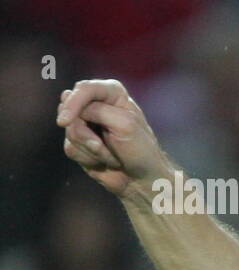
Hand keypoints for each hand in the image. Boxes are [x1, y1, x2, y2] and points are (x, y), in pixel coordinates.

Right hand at [57, 79, 166, 196]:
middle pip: (71, 109)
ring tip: (112, 156)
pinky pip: (70, 147)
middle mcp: (96, 104)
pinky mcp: (79, 142)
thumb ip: (96, 109)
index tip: (64, 122)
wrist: (142, 180)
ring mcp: (85, 123)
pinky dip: (88, 158)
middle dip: (86, 133)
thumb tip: (66, 100)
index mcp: (112, 93)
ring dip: (92, 149)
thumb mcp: (123, 124)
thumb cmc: (140, 150)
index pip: (84, 89)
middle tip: (103, 147)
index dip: (73, 103)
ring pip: (70, 130)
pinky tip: (104, 161)